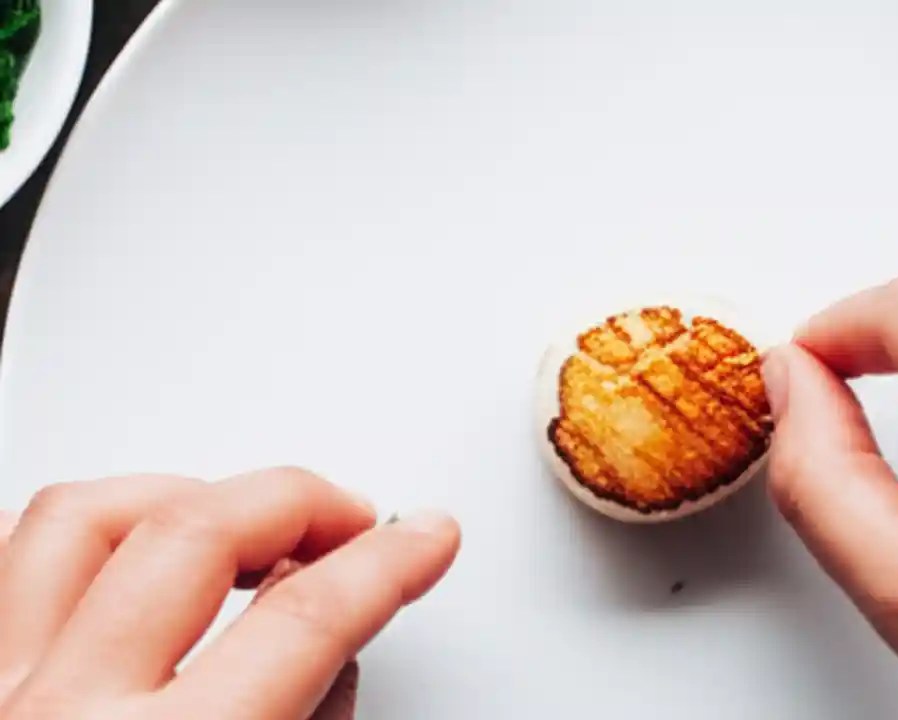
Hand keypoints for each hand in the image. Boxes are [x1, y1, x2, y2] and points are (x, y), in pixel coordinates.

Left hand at [0, 468, 459, 718]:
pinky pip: (3, 556)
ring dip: (180, 496)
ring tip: (241, 517)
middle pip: (197, 535)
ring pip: (80, 519)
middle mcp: (59, 715)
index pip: (304, 621)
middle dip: (298, 501)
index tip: (426, 538)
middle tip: (351, 518)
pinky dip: (80, 531)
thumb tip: (333, 656)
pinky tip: (125, 541)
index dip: (386, 564)